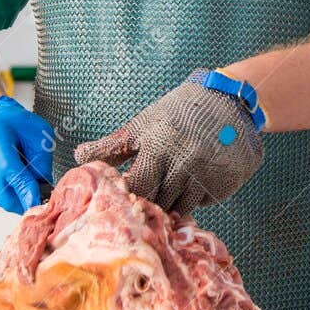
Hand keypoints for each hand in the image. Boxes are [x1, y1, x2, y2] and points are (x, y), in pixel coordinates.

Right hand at [0, 95, 54, 213]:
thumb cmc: (14, 122)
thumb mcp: (38, 132)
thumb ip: (41, 159)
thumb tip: (45, 184)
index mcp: (0, 148)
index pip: (16, 178)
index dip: (30, 194)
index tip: (43, 205)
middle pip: (6, 198)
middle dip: (26, 203)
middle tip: (42, 199)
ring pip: (1, 201)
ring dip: (18, 201)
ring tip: (30, 189)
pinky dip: (8, 196)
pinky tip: (17, 186)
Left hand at [72, 70, 263, 214]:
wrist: (231, 100)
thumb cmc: (181, 111)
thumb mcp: (145, 123)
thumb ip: (112, 146)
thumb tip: (78, 158)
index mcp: (158, 150)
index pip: (134, 190)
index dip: (126, 197)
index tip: (123, 196)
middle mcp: (184, 167)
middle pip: (157, 204)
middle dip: (149, 202)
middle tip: (147, 194)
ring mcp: (207, 178)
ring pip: (180, 208)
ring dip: (172, 201)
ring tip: (171, 186)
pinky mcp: (226, 185)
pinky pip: (203, 203)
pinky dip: (195, 196)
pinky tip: (196, 178)